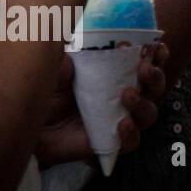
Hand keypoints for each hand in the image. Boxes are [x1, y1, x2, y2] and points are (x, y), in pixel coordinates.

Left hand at [36, 43, 168, 166]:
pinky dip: (132, 133)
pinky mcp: (111, 142)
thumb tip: (74, 55)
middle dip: (156, 76)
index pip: (148, 62)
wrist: (32, 126)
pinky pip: (132, 141)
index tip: (157, 48)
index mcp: (120, 74)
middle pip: (156, 87)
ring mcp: (121, 120)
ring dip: (144, 103)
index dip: (158, 55)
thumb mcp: (56, 72)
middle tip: (144, 70)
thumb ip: (65, 62)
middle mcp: (126, 96)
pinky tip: (123, 124)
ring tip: (128, 96)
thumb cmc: (50, 93)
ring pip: (149, 113)